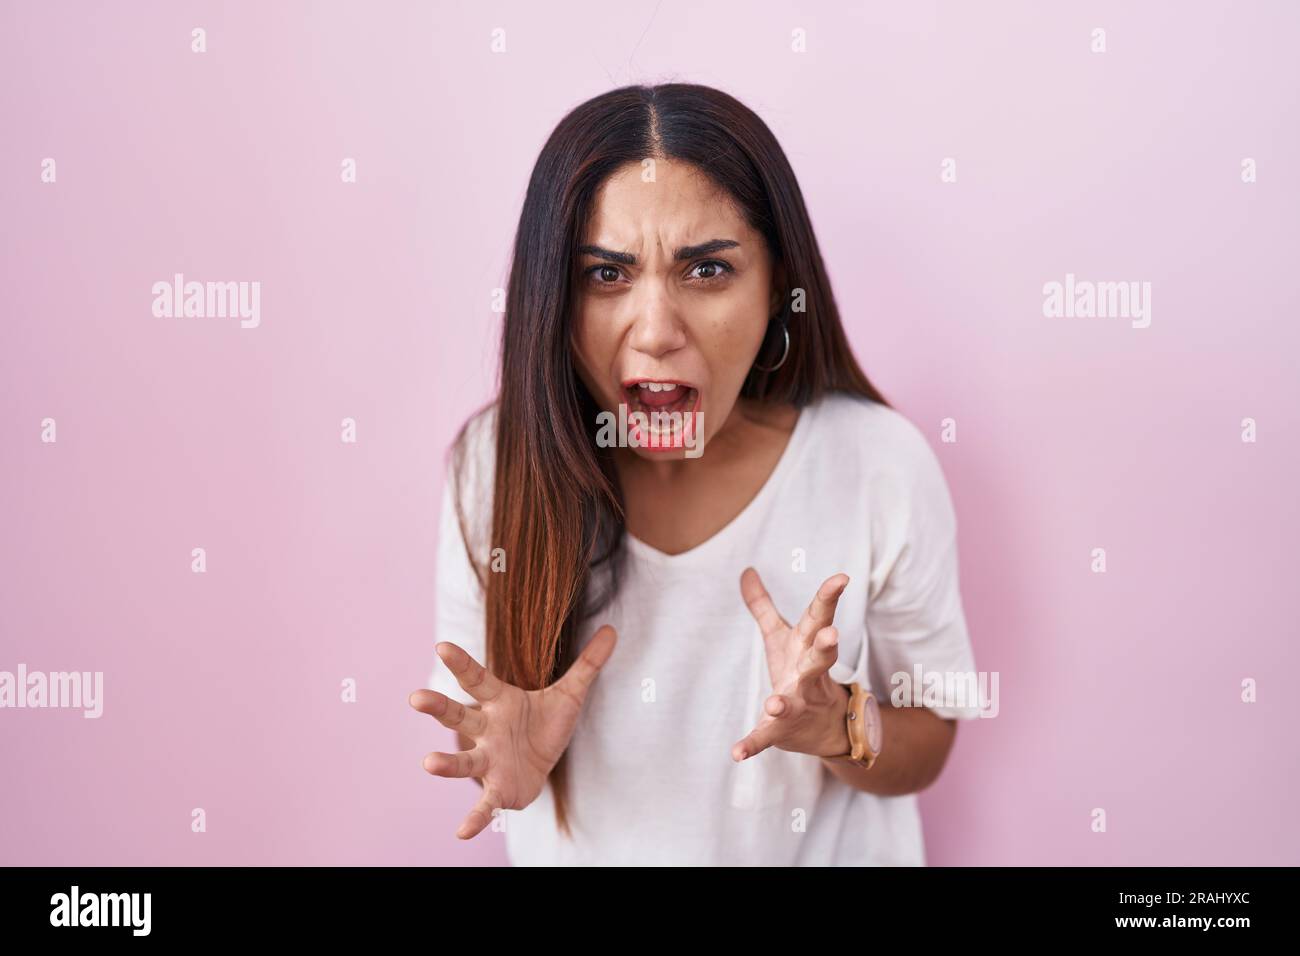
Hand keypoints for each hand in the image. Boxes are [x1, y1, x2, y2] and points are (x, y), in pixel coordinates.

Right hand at [408, 625, 617, 839]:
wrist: (542, 766)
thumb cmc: (545, 724)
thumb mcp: (570, 693)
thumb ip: (588, 663)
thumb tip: (612, 629)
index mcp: (500, 701)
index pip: (477, 679)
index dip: (461, 663)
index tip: (442, 646)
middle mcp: (487, 729)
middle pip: (459, 716)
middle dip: (438, 707)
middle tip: (416, 697)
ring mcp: (488, 760)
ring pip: (464, 760)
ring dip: (446, 764)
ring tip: (428, 763)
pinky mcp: (497, 788)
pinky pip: (484, 804)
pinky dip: (475, 818)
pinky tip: (462, 832)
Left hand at [732, 568, 851, 761]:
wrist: (826, 728)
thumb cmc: (800, 672)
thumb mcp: (781, 636)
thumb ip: (762, 605)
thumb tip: (746, 570)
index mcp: (807, 647)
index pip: (820, 617)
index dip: (829, 596)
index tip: (841, 578)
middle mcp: (808, 674)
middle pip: (819, 658)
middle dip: (825, 648)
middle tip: (833, 635)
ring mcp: (798, 703)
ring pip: (794, 701)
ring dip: (784, 703)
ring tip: (774, 703)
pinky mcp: (781, 730)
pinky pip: (766, 738)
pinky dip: (752, 744)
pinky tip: (736, 753)